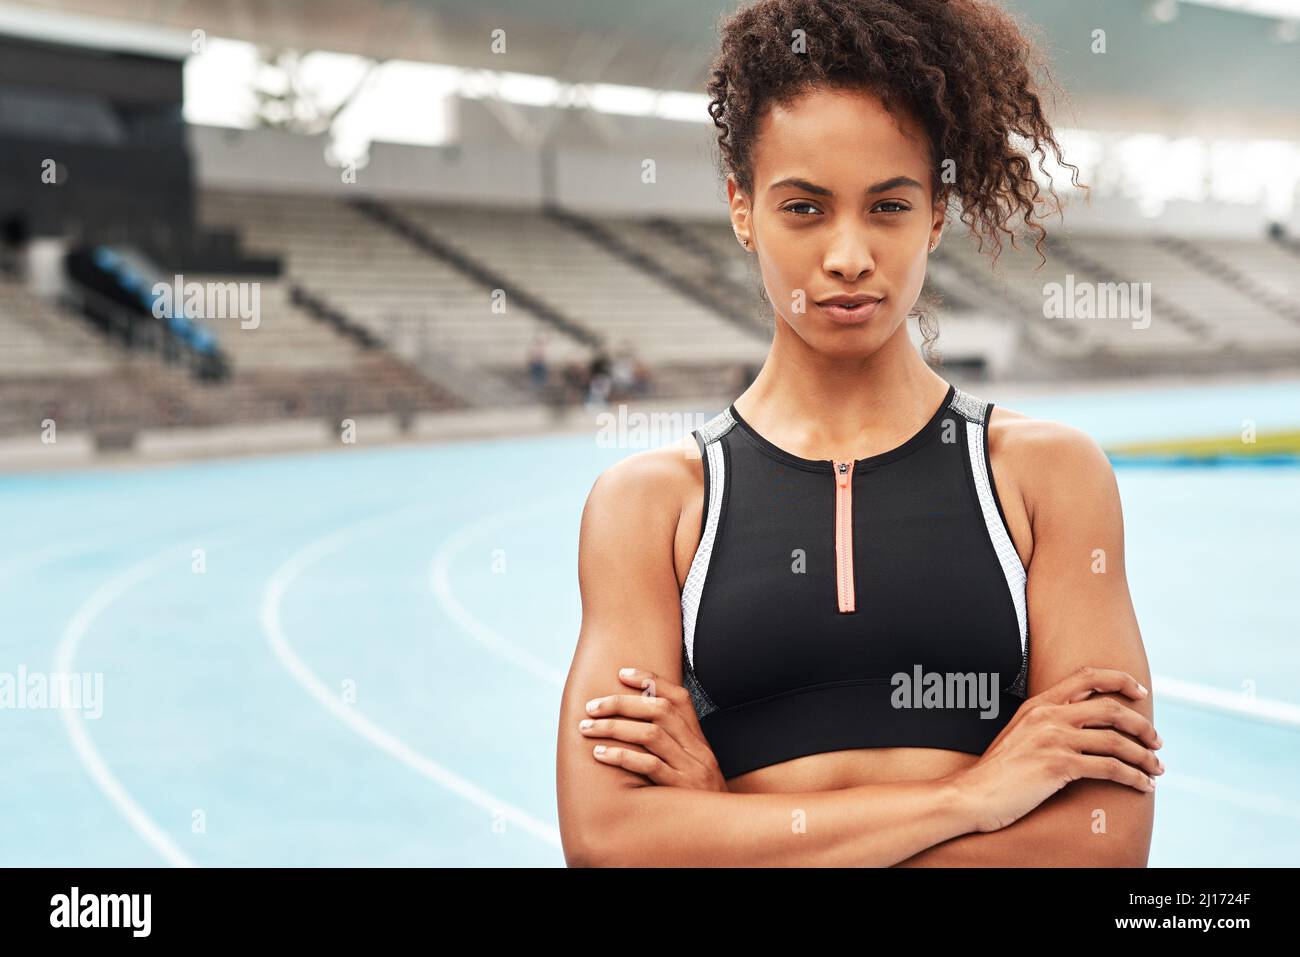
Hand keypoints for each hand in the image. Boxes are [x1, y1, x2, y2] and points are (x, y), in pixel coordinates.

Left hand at [579, 667, 728, 791]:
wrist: (722, 828)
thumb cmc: (696, 797)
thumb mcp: (690, 764)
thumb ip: (670, 743)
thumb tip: (633, 719)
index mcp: (698, 739)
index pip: (679, 697)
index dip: (651, 679)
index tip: (622, 673)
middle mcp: (697, 749)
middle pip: (660, 710)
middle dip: (621, 703)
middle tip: (591, 706)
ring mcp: (691, 769)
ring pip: (651, 734)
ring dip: (614, 727)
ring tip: (588, 728)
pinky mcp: (680, 790)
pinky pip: (650, 766)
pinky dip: (623, 757)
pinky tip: (600, 754)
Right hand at [951, 666, 1163, 832]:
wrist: (973, 794)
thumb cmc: (997, 771)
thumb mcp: (1019, 733)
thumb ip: (1046, 723)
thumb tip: (1079, 726)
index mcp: (1039, 704)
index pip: (1087, 676)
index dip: (1119, 680)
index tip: (1139, 692)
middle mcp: (1048, 716)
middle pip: (1111, 708)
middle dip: (1142, 725)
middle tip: (1156, 740)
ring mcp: (1053, 739)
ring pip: (1116, 741)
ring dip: (1144, 756)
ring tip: (1156, 768)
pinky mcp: (1059, 766)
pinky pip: (1110, 768)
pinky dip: (1134, 777)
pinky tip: (1143, 785)